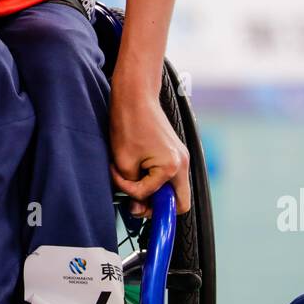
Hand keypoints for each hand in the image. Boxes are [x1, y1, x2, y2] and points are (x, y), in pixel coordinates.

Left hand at [108, 80, 190, 217]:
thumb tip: (137, 204)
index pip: (154, 197)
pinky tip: (140, 171)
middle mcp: (183, 164)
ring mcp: (182, 157)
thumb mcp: (124, 162)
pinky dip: (156, 180)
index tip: (120, 182)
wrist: (135, 96)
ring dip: (156, 192)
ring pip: (175, 190)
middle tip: (138, 202)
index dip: (132, 194)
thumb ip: (132, 188)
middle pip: (180, 203)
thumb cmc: (129, 124)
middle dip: (158, 207)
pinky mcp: (176, 153)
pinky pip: (170, 176)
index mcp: (172, 167)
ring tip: (136, 182)